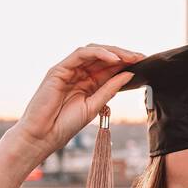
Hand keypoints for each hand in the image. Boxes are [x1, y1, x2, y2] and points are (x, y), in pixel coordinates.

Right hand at [13, 43, 143, 156]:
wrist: (43, 136)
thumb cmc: (65, 125)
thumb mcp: (95, 105)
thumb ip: (110, 89)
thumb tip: (129, 75)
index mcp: (87, 83)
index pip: (108, 67)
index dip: (126, 64)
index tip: (144, 64)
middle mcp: (78, 74)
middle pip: (103, 56)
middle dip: (123, 55)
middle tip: (141, 57)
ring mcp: (67, 70)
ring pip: (93, 52)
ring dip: (114, 52)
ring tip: (130, 57)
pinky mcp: (58, 69)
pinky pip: (80, 54)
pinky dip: (98, 54)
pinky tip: (114, 59)